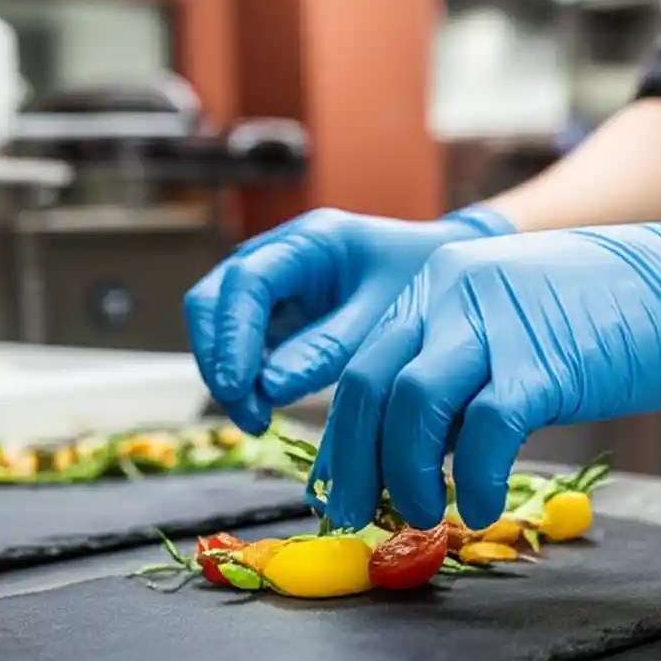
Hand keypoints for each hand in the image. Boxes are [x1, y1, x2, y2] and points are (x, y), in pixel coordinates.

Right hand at [184, 206, 513, 433]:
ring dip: (229, 375)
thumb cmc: (422, 286)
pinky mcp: (274, 317)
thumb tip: (269, 388)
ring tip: (260, 419)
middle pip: (212, 302)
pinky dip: (245, 379)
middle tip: (249, 415)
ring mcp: (270, 287)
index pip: (246, 281)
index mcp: (309, 242)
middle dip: (220, 360)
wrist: (447, 277)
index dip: (232, 337)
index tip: (238, 388)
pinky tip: (268, 410)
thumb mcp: (384, 315)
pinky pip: (241, 347)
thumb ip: (330, 347)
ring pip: (218, 327)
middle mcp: (277, 257)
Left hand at [314, 196, 660, 528]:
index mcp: (438, 287)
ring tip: (426, 515)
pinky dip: (474, 479)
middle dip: (354, 462)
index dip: (343, 435)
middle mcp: (453, 295)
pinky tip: (484, 507)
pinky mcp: (547, 361)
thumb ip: (459, 374)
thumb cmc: (605, 315)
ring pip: (413, 405)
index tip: (338, 486)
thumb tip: (413, 450)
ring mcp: (498, 323)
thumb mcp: (511, 326)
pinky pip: (486, 430)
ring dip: (407, 474)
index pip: (363, 364)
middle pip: (371, 386)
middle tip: (355, 515)